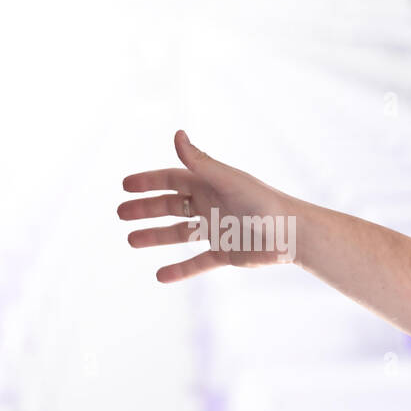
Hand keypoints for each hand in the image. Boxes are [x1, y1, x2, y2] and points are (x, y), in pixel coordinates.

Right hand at [118, 130, 298, 281]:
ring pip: (179, 234)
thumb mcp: (227, 181)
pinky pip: (197, 262)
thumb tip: (177, 134)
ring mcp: (218, 230)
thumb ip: (200, 162)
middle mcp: (211, 206)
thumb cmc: (263, 202)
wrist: (291, 234)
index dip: (148, 182)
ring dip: (155, 236)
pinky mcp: (226, 253)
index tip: (125, 186)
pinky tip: (160, 276)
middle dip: (145, 209)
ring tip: (131, 240)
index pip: (172, 180)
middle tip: (120, 214)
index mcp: (210, 185)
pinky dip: (179, 270)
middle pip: (171, 206)